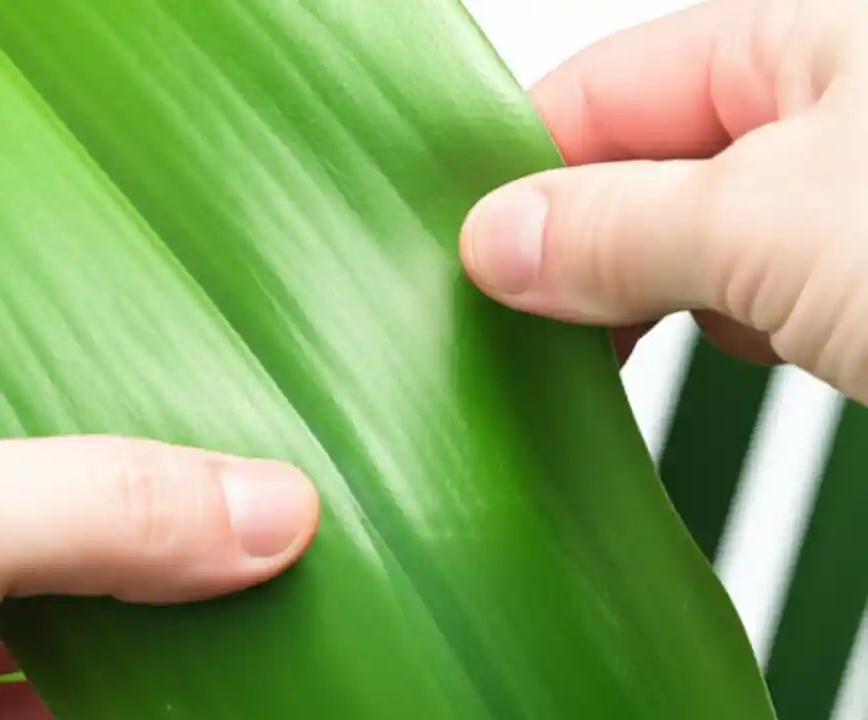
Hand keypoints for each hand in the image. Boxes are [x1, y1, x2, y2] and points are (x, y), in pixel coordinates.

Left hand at [0, 299, 319, 718]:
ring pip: (34, 590)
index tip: (217, 371)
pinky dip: (107, 691)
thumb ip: (96, 500)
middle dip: (136, 490)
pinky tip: (196, 672)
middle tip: (265, 481)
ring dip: (140, 601)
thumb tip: (279, 507)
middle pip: (22, 471)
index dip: (97, 352)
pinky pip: (27, 689)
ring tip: (264, 570)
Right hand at [460, 0, 867, 397]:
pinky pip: (738, 300)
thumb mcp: (773, 223)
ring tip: (579, 360)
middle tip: (511, 315)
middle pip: (639, 169)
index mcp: (805, 41)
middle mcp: (824, 115)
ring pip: (685, 244)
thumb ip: (620, 229)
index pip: (609, 85)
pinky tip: (670, 373)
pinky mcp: (859, 292)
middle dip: (575, 242)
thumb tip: (499, 241)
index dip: (526, 163)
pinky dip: (694, 337)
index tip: (468, 247)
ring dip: (629, 301)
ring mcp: (841, 209)